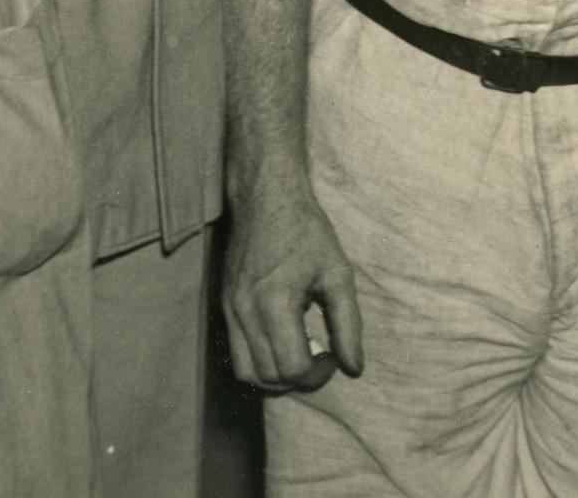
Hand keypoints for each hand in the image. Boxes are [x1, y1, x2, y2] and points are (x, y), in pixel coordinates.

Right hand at [223, 172, 364, 393]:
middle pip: (267, 377)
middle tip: (321, 358)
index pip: (292, 367)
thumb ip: (348, 324)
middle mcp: (244, 311)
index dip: (319, 374)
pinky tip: (284, 340)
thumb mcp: (338, 273)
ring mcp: (229, 310)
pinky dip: (260, 361)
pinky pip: (236, 354)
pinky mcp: (223, 307)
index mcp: (274, 302)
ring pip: (246, 373)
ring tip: (301, 353)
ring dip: (276, 376)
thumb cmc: (307, 231)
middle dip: (299, 380)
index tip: (334, 355)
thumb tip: (354, 368)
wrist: (266, 198)